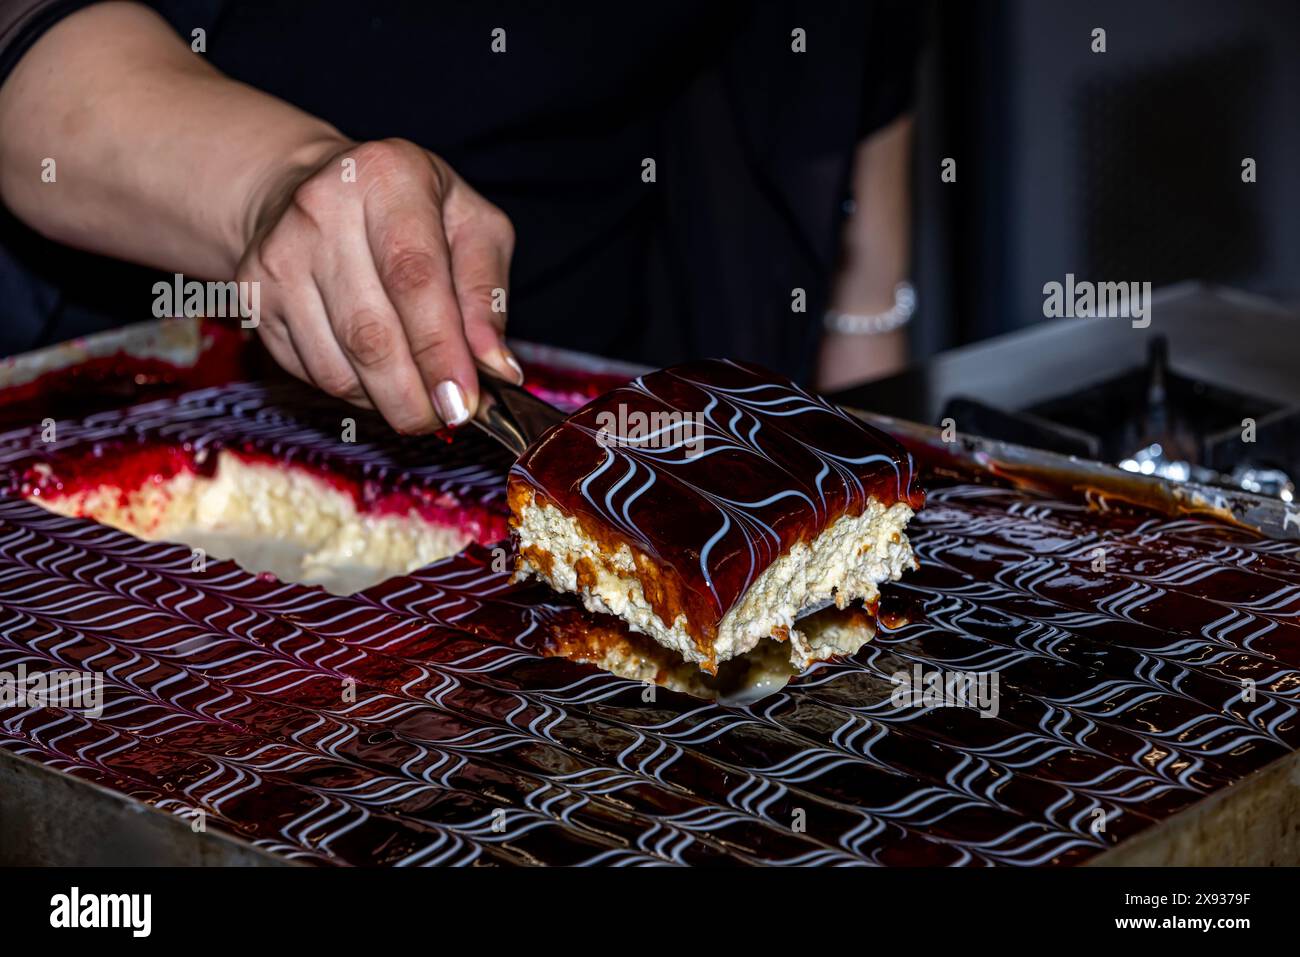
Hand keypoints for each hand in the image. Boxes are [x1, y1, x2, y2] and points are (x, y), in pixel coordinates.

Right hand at [237, 137, 519, 432]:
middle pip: (370, 333)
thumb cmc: (412, 212)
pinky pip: (312, 372)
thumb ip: (488, 295)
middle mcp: (321, 209)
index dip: (440, 351)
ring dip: (388, 400)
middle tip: (448, 418)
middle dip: (415, 396)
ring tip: (420, 394)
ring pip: (338, 366)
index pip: (413, 278)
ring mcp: (278, 254)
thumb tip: (498, 368)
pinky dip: (356, 392)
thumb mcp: (471, 226)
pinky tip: (378, 375)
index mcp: (387, 177)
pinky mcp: (252, 295)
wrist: (312, 189)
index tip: (463, 404)